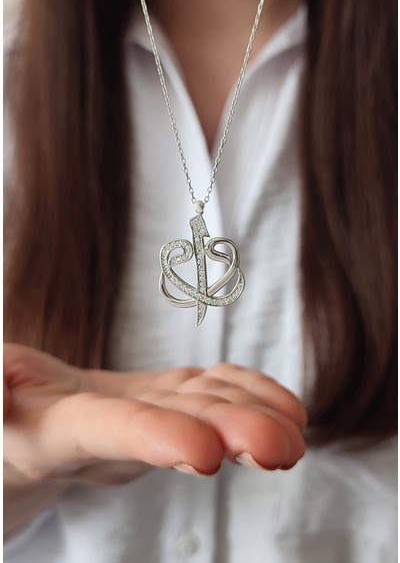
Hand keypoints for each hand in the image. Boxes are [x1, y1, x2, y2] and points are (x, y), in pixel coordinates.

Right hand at [4, 343, 306, 485]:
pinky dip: (243, 392)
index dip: (152, 437)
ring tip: (294, 429)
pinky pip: (204, 394)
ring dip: (248, 415)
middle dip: (226, 431)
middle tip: (281, 445)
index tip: (204, 452)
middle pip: (170, 426)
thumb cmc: (3, 412)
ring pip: (198, 409)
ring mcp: (139, 412)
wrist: (25, 422)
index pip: (107, 430)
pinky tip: (281, 404)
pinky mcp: (156, 399)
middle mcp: (108, 428)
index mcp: (54, 428)